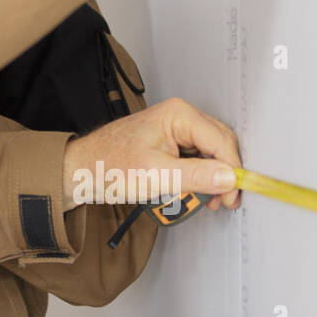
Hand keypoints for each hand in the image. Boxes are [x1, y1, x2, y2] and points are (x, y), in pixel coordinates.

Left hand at [61, 97, 241, 211]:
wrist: (83, 168)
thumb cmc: (110, 166)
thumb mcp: (157, 175)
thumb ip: (196, 176)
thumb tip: (230, 178)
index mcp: (179, 115)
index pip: (221, 141)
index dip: (232, 170)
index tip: (233, 196)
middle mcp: (180, 116)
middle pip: (220, 144)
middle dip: (225, 174)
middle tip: (224, 201)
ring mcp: (176, 128)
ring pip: (211, 152)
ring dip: (214, 177)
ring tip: (209, 201)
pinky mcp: (171, 141)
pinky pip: (198, 156)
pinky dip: (201, 175)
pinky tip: (196, 191)